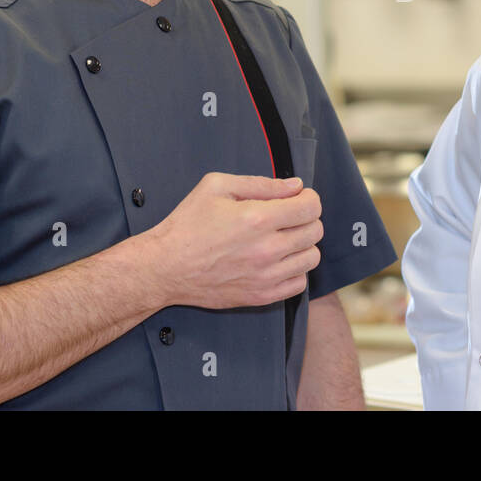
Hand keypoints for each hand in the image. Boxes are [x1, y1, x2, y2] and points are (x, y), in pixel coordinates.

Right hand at [148, 172, 322, 308]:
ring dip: (303, 245)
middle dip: (306, 218)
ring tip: (283, 239)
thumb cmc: (187, 224)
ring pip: (312, 258)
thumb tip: (295, 186)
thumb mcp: (217, 186)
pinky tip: (278, 261)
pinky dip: (295, 270)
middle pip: (315, 231)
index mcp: (258, 218)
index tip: (297, 198)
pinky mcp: (261, 296)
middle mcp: (267, 249)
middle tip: (287, 217)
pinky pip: (300, 283)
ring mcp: (266, 276)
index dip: (308, 198)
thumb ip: (260, 183)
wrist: (165, 267)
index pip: (311, 207)